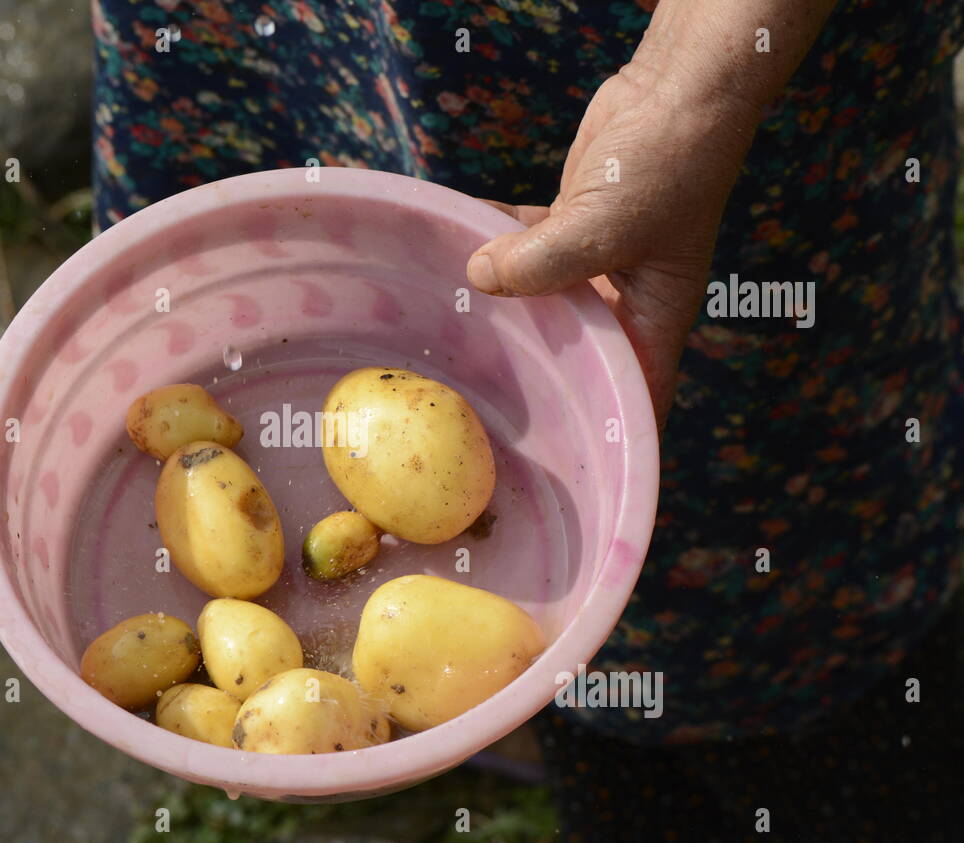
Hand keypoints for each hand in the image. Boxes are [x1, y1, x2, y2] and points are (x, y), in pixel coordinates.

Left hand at [465, 0, 834, 428]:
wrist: (680, 90)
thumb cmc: (669, 166)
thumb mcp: (607, 225)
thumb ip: (543, 261)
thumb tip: (477, 277)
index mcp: (653, 321)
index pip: (634, 397)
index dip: (607, 435)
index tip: (561, 466)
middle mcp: (623, 303)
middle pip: (575, 354)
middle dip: (532, 372)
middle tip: (474, 400)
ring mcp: (594, 264)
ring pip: (539, 301)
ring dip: (502, 303)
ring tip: (448, 324)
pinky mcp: (570, 226)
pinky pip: (524, 249)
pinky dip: (496, 245)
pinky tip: (458, 243)